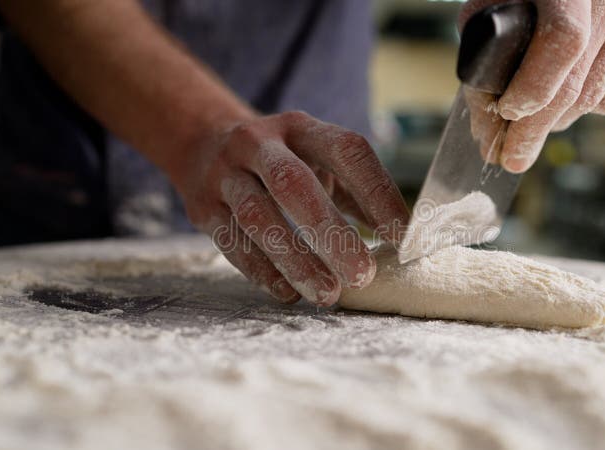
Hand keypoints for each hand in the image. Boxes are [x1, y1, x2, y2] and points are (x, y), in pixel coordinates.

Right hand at [171, 111, 409, 305]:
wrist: (201, 142)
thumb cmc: (280, 162)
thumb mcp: (317, 159)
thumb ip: (356, 192)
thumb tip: (402, 237)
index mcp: (301, 127)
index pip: (346, 150)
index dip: (377, 191)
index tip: (402, 235)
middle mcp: (260, 143)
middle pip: (294, 184)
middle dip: (330, 232)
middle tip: (362, 274)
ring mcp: (225, 172)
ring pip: (257, 217)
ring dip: (295, 260)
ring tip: (327, 294)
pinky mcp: (202, 205)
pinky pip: (231, 241)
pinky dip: (262, 270)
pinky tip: (289, 293)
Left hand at [460, 0, 604, 171]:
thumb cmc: (520, 2)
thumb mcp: (489, 18)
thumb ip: (486, 70)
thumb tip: (491, 137)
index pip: (563, 39)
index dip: (535, 85)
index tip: (508, 114)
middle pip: (576, 83)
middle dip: (534, 128)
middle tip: (511, 156)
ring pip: (591, 100)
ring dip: (555, 119)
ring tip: (534, 113)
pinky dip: (589, 107)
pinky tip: (574, 83)